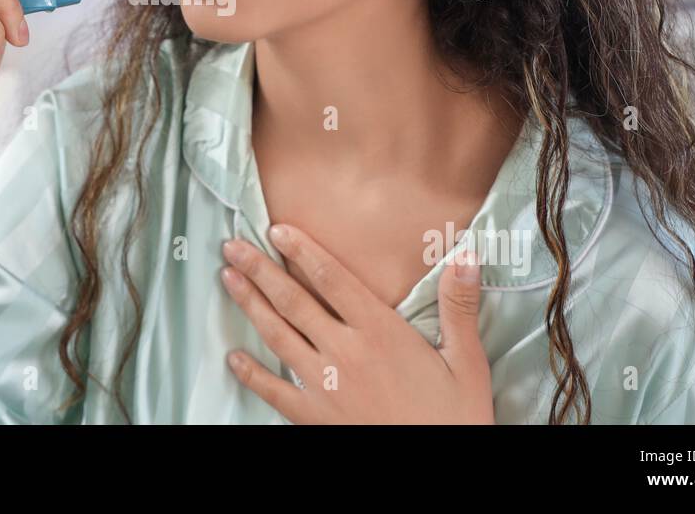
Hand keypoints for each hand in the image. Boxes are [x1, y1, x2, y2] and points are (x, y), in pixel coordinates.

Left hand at [219, 224, 494, 423]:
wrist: (441, 465)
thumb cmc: (453, 418)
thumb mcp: (466, 361)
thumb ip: (458, 307)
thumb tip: (466, 257)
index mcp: (380, 331)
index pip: (331, 278)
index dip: (302, 250)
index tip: (278, 229)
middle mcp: (346, 352)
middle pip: (293, 300)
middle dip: (260, 268)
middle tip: (233, 245)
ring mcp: (325, 384)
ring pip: (278, 334)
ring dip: (250, 304)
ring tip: (228, 278)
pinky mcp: (314, 416)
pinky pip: (274, 390)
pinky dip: (250, 373)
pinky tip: (233, 356)